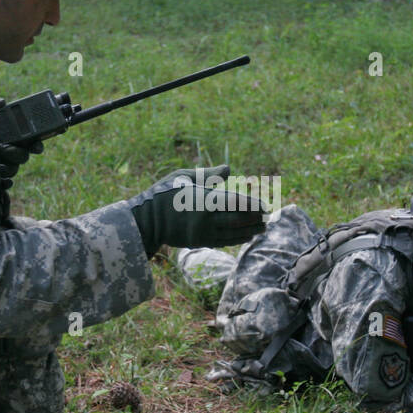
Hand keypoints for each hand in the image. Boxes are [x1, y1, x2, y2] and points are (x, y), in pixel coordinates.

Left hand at [0, 99, 44, 186]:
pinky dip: (6, 183)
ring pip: (14, 170)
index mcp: (12, 139)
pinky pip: (5, 184)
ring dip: (8, 167)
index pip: (31, 143)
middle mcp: (9, 153)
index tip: (35, 146)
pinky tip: (3, 180)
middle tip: (4, 148)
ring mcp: (2, 166)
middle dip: (16, 154)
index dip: (37, 145)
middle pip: (23, 157)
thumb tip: (2, 102)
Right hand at [126, 164, 264, 256]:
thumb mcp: (184, 176)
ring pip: (232, 234)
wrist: (145, 220)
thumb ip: (208, 174)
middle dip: (254, 220)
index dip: (252, 205)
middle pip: (238, 221)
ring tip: (261, 228)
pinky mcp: (198, 242)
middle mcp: (205, 220)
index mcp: (203, 201)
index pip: (235, 204)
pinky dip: (236, 239)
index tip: (264, 206)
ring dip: (249, 232)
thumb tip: (229, 170)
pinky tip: (245, 236)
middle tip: (267, 217)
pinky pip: (223, 242)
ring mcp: (202, 233)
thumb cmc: (163, 192)